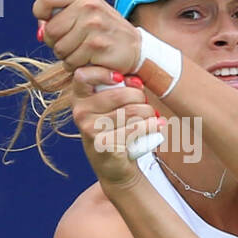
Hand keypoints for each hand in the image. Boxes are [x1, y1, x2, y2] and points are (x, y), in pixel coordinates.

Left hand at [33, 0, 141, 75]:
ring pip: (59, 49)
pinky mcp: (97, 47)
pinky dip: (77, 66)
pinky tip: (90, 60)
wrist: (135, 48)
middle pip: (50, 30)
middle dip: (55, 42)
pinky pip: (71, 62)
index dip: (41, 13)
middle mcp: (88, 6)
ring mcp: (94, 26)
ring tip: (83, 51)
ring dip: (67, 56)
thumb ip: (61, 14)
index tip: (48, 20)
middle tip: (72, 42)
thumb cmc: (105, 31)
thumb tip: (40, 29)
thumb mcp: (86, 12)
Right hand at [71, 66, 164, 186]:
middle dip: (140, 97)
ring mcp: (90, 129)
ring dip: (149, 112)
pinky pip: (136, 128)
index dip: (103, 72)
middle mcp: (80, 113)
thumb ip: (119, 88)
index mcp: (79, 98)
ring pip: (131, 111)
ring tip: (153, 116)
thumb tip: (136, 81)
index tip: (120, 79)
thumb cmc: (115, 129)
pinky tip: (158, 125)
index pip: (83, 76)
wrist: (112, 164)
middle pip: (119, 94)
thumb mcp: (111, 106)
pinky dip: (151, 125)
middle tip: (145, 104)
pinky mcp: (103, 144)